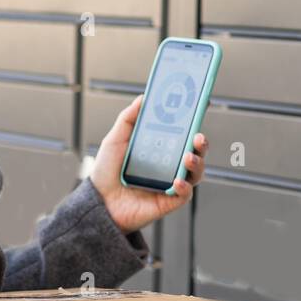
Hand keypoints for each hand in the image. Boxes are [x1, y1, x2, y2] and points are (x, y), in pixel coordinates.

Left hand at [88, 94, 207, 233]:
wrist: (98, 201)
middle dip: (201, 142)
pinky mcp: (169, 201)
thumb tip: (143, 98)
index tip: (201, 105)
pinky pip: (184, 194)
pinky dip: (183, 186)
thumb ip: (128, 118)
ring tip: (188, 157)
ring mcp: (171, 182)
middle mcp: (170, 164)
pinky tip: (176, 181)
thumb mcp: (115, 140)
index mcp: (161, 148)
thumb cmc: (107, 171)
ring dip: (197, 162)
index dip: (194, 120)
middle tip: (198, 136)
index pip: (183, 132)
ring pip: (196, 172)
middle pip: (195, 151)